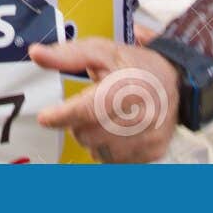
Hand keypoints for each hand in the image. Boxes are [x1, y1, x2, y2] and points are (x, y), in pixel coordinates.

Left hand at [31, 37, 179, 162]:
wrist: (177, 80)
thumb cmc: (136, 65)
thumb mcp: (102, 51)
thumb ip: (67, 55)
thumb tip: (36, 54)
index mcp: (126, 86)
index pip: (87, 110)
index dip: (61, 116)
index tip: (47, 117)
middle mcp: (140, 114)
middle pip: (87, 134)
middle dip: (78, 123)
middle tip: (88, 107)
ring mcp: (148, 136)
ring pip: (98, 151)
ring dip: (93, 137)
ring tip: (104, 118)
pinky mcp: (153, 152)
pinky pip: (115, 161)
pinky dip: (108, 148)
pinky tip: (116, 131)